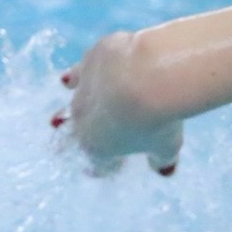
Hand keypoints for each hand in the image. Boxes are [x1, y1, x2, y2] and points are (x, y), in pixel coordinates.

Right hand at [55, 32, 182, 176]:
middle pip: (82, 132)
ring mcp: (83, 90)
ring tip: (63, 111)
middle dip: (88, 136)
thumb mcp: (168, 145)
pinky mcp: (89, 61)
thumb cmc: (159, 118)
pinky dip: (78, 78)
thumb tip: (163, 169)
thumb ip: (162, 159)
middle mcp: (82, 120)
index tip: (109, 167)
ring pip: (76, 101)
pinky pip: (79, 73)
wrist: (149, 75)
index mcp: (98, 147)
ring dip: (78, 106)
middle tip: (87, 138)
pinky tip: (70, 79)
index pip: (99, 164)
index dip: (105, 168)